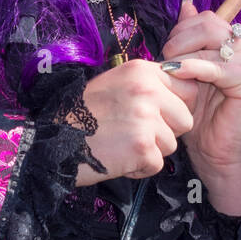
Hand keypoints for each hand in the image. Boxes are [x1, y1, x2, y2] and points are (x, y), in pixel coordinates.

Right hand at [71, 59, 195, 186]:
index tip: (158, 115)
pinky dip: (140, 168)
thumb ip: (148, 84)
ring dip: (151, 151)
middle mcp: (147, 90)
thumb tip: (187, 90)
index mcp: (142, 71)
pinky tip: (118, 158)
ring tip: (123, 144)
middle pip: (185, 119)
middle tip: (135, 133)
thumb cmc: (83, 114)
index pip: (188, 88)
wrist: (52, 141)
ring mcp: (145, 118)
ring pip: (172, 144)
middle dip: (166, 132)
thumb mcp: (116, 83)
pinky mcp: (142, 147)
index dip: (176, 106)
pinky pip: (157, 164)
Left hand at [158, 0, 240, 180]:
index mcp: (235, 43)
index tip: (167, 52)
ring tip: (170, 71)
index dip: (181, 31)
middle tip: (166, 60)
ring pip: (213, 40)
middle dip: (181, 39)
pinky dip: (194, 66)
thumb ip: (190, 38)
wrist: (214, 153)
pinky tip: (178, 72)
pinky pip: (218, 65)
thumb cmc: (200, 116)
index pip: (206, 19)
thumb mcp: (189, 70)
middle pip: (210, 24)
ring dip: (184, 53)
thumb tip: (187, 2)